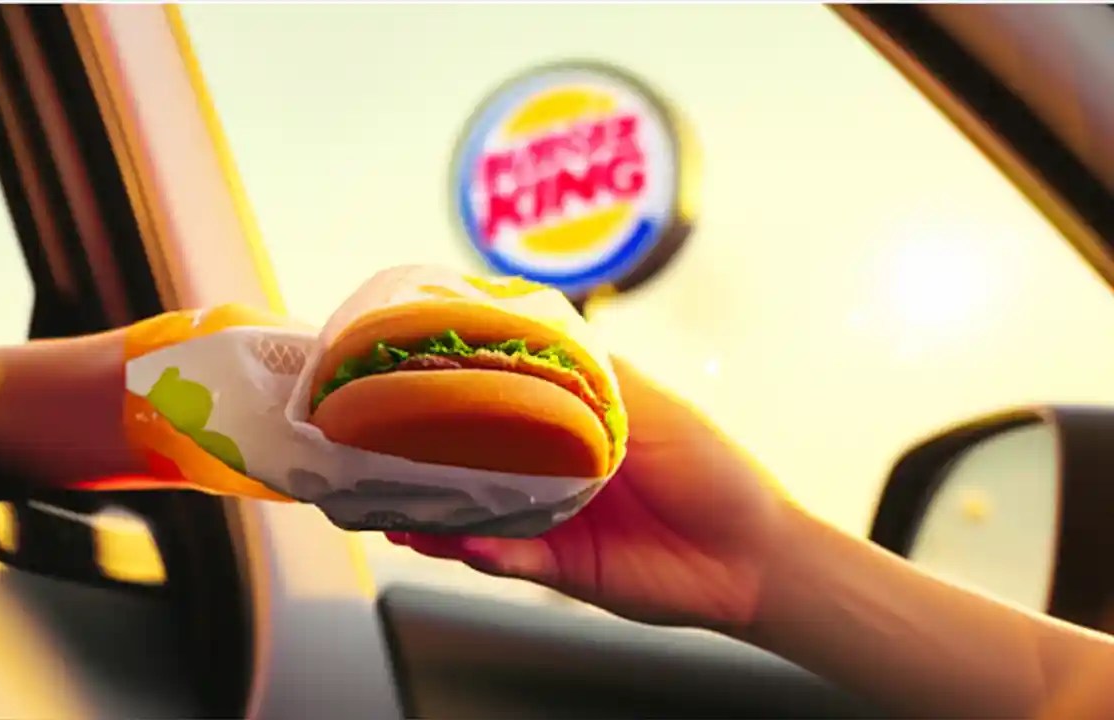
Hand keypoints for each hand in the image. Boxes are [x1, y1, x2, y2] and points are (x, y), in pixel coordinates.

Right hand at [387, 357, 790, 628]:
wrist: (753, 553)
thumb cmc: (712, 468)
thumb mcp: (652, 405)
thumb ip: (595, 374)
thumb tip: (537, 329)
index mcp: (569, 431)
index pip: (498, 409)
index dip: (455, 398)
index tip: (410, 379)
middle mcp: (549, 476)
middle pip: (473, 467)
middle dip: (423, 464)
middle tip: (375, 453)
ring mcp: (550, 524)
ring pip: (477, 518)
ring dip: (433, 515)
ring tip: (394, 509)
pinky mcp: (559, 569)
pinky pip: (509, 560)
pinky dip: (482, 551)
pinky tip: (459, 540)